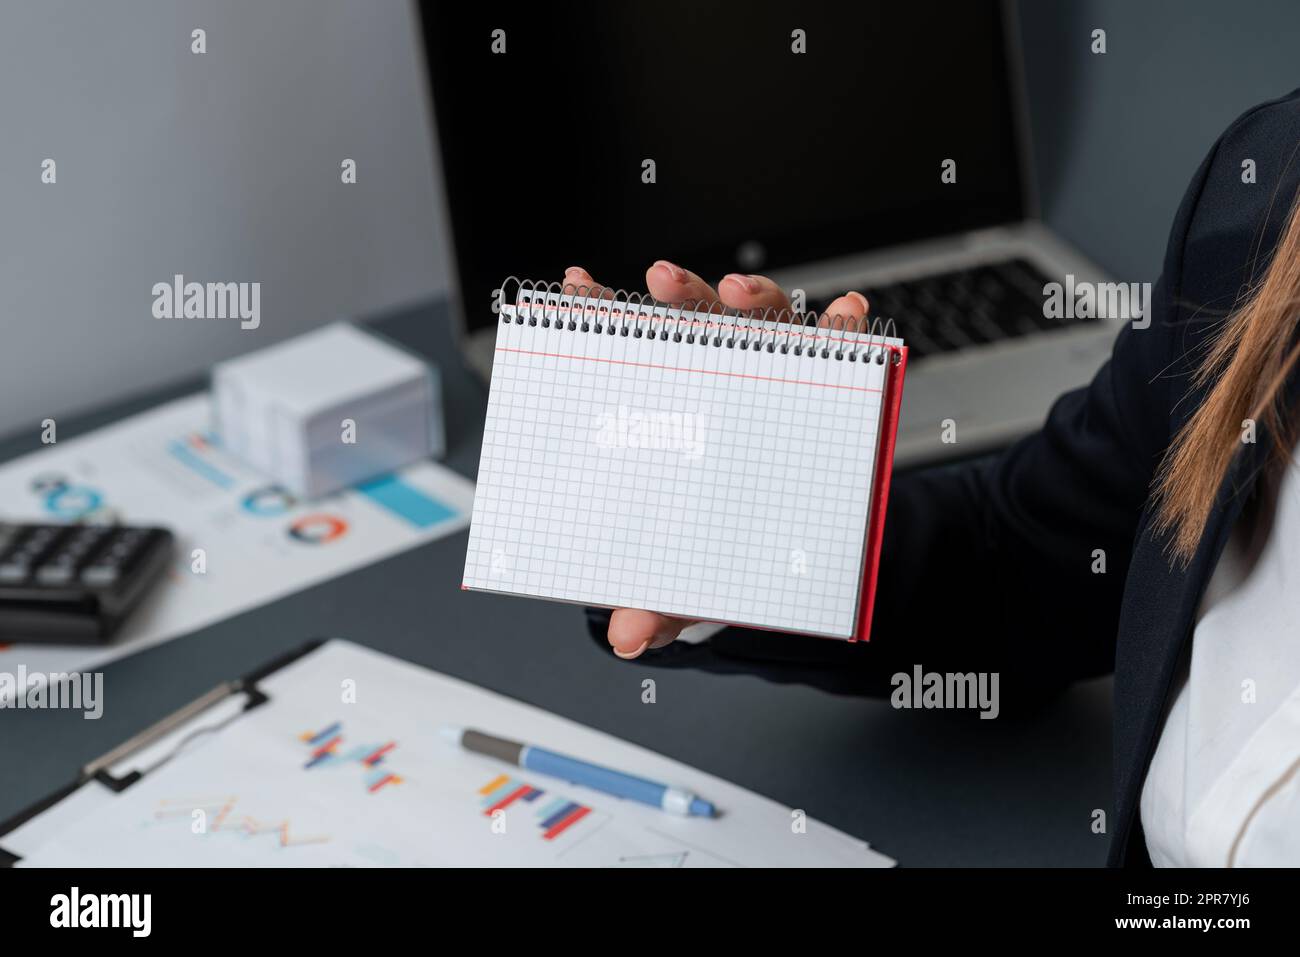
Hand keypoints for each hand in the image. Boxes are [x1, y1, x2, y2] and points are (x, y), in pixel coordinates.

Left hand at [560, 261, 869, 659]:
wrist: (794, 562)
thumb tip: (629, 638)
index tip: (574, 290)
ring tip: (741, 292)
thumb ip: (658, 604)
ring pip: (762, 324)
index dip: (600, 317)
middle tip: (663, 283)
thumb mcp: (687, 580)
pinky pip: (840, 355)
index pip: (631, 354)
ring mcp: (775, 382)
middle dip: (681, 295)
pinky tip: (848, 317)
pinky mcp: (831, 394)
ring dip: (752, 296)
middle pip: (697, 325)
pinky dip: (845, 329)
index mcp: (671, 414)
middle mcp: (719, 383)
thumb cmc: (722, 551)